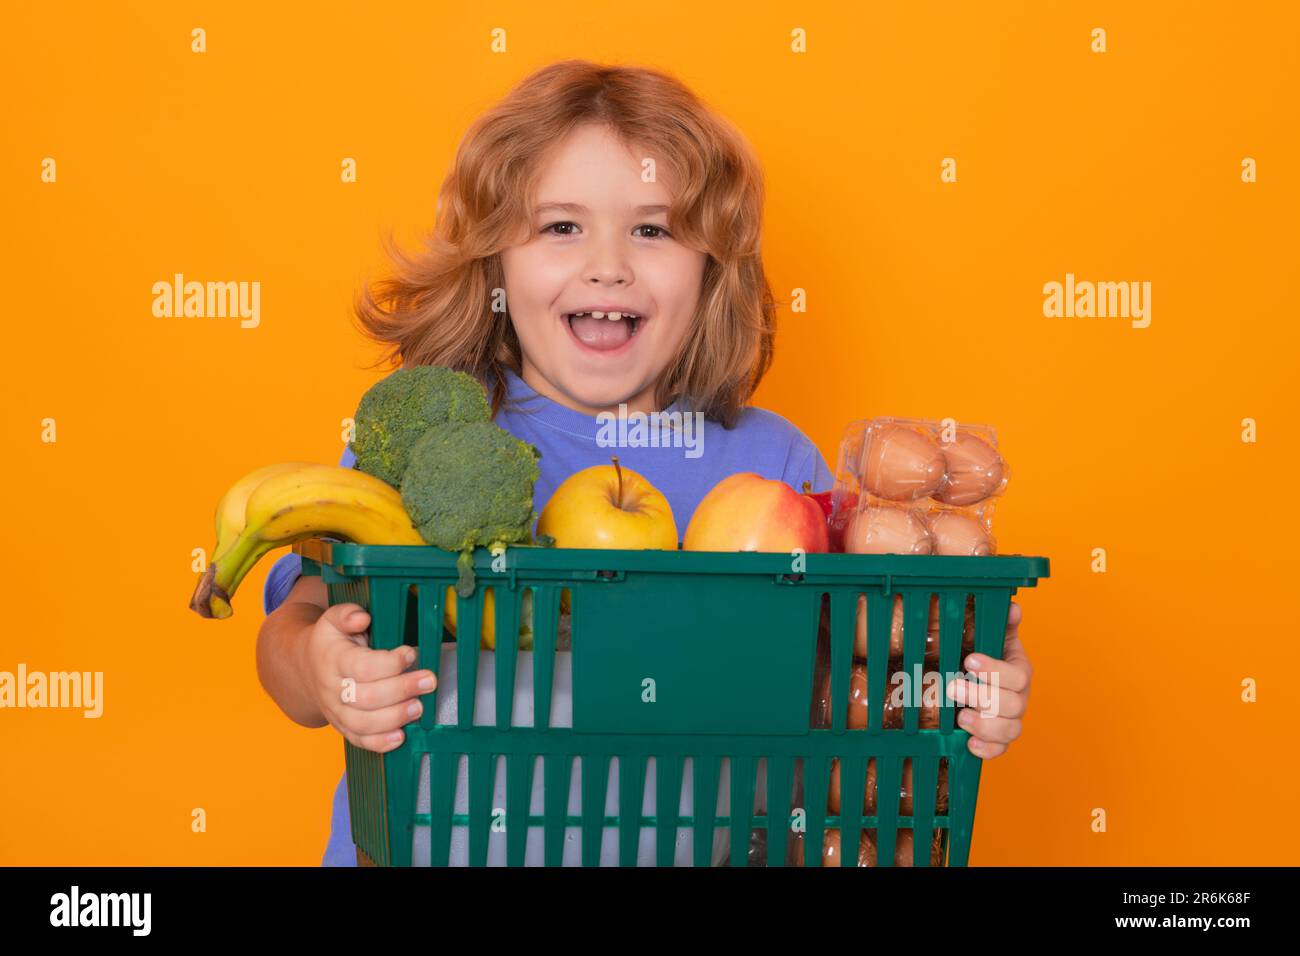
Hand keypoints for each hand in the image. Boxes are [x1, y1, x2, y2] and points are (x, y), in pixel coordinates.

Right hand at [302, 603, 436, 752]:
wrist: (306, 670)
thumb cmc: (331, 643)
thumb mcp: (332, 620)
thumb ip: (346, 614)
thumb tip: (362, 618)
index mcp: (332, 660)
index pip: (361, 667)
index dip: (390, 663)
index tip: (410, 654)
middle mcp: (333, 689)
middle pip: (366, 697)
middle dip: (402, 689)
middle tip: (428, 681)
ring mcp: (336, 712)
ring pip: (363, 723)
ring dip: (395, 718)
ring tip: (419, 707)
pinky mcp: (343, 727)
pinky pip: (360, 741)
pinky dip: (380, 743)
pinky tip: (401, 737)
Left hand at [945, 601, 1029, 759]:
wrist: (980, 681)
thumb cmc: (988, 657)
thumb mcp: (994, 637)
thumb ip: (1003, 623)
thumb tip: (1013, 607)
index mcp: (1020, 671)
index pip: (1018, 675)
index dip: (995, 670)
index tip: (969, 660)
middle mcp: (1020, 698)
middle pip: (1013, 704)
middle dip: (982, 696)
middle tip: (954, 687)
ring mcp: (1011, 720)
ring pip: (1009, 729)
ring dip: (984, 725)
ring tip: (960, 717)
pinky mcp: (998, 739)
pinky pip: (1000, 750)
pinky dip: (987, 749)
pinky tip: (970, 743)